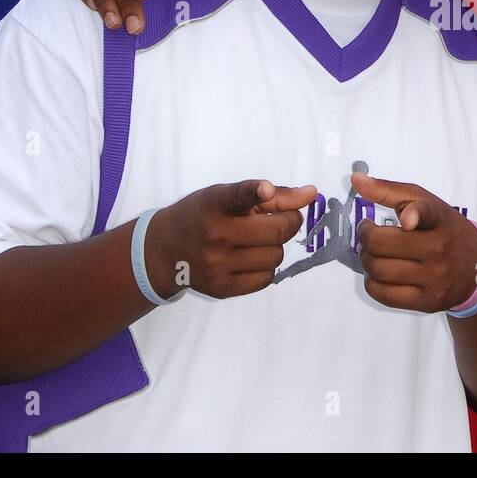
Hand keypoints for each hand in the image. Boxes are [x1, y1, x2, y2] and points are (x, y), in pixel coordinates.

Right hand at [145, 179, 315, 299]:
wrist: (165, 250)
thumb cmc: (204, 215)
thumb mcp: (228, 196)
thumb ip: (273, 195)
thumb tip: (311, 194)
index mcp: (215, 203)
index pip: (237, 195)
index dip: (255, 191)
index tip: (266, 190)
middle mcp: (214, 234)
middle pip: (278, 230)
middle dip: (289, 222)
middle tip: (281, 219)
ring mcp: (217, 264)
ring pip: (277, 256)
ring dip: (276, 246)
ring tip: (256, 240)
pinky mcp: (221, 287)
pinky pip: (267, 278)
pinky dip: (266, 267)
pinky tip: (249, 258)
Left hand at [351, 173, 476, 313]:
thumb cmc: (443, 229)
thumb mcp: (425, 203)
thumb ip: (389, 190)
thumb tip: (355, 179)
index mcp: (440, 219)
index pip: (426, 213)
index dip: (414, 214)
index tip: (406, 219)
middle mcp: (440, 250)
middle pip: (380, 244)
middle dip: (365, 236)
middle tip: (369, 233)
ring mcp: (435, 279)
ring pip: (377, 270)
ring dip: (366, 259)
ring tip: (374, 253)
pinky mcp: (427, 302)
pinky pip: (382, 294)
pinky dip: (371, 282)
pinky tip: (379, 273)